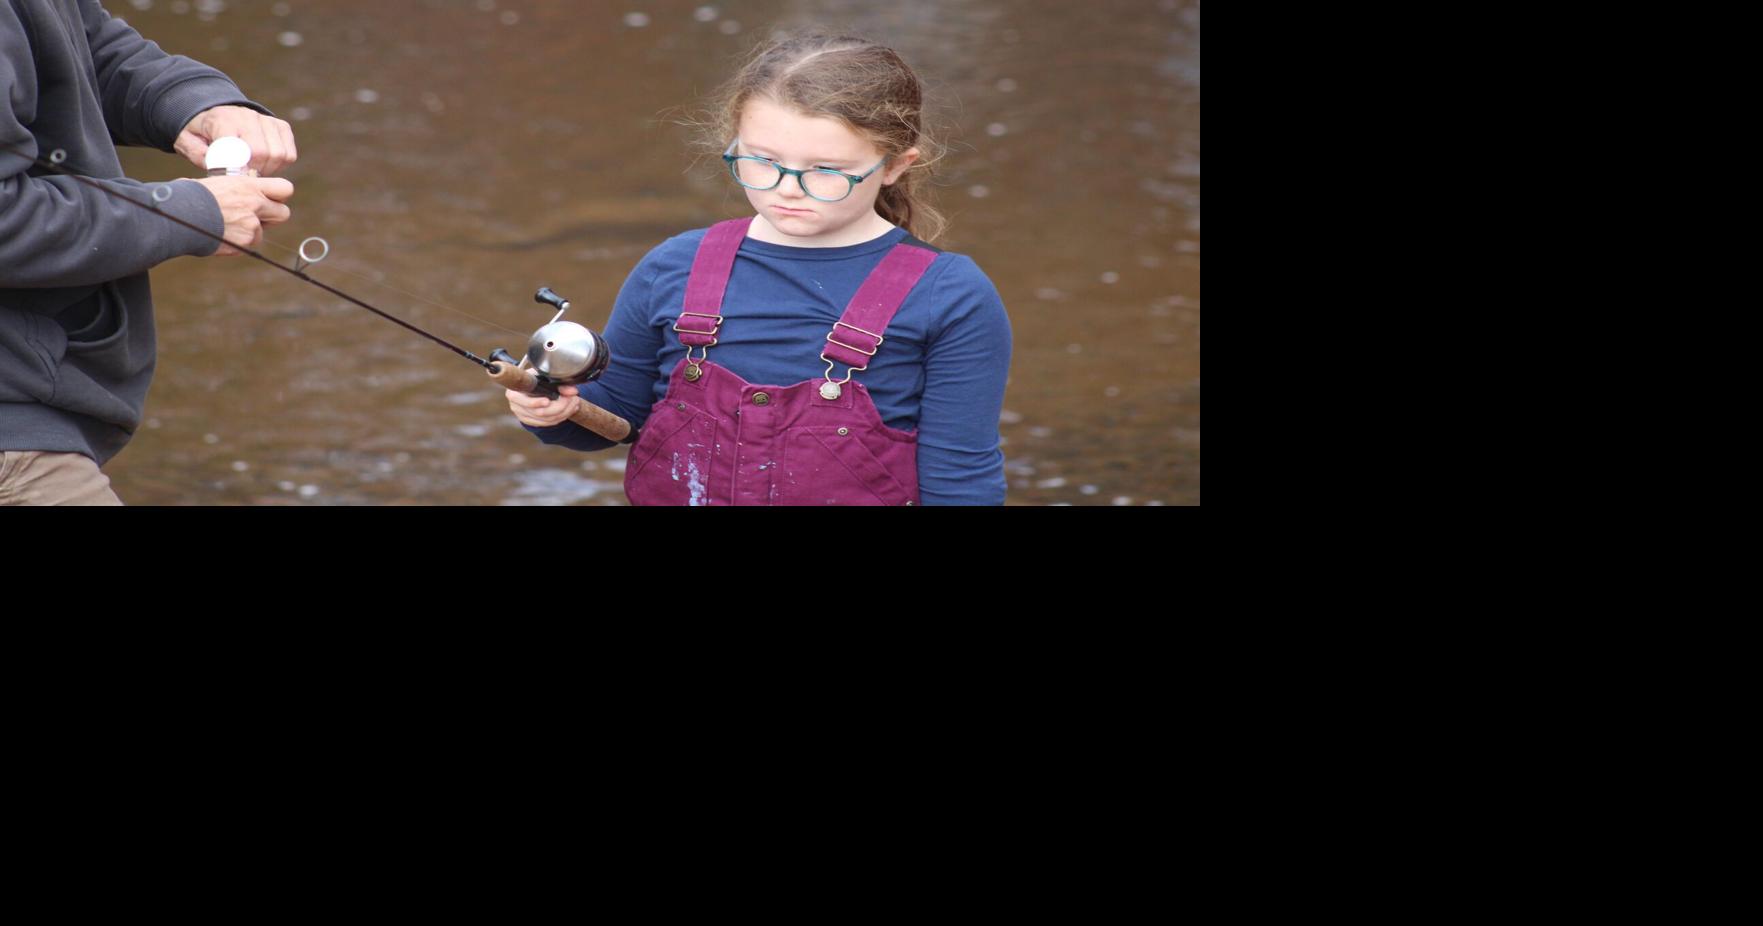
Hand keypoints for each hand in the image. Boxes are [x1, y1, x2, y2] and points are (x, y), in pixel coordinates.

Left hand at [175, 105, 298, 175]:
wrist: (213, 112)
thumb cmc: (201, 132)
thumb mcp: (188, 142)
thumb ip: (200, 155)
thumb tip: (223, 170)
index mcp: (221, 119)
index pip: (238, 147)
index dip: (237, 167)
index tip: (232, 177)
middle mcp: (248, 115)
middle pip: (262, 153)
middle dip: (254, 171)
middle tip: (242, 175)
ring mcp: (267, 120)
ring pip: (279, 155)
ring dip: (268, 169)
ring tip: (252, 170)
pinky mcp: (281, 126)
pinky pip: (289, 154)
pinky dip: (279, 165)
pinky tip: (264, 164)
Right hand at [192, 176, 293, 255]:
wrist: (178, 215)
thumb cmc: (190, 195)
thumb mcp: (217, 182)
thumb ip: (236, 188)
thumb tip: (237, 190)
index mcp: (249, 185)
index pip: (285, 189)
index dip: (279, 195)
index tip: (270, 197)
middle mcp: (255, 205)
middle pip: (283, 213)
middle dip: (272, 216)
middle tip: (257, 215)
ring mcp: (252, 225)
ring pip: (262, 232)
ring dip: (250, 231)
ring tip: (228, 225)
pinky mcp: (244, 243)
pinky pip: (248, 244)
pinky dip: (238, 242)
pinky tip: (221, 234)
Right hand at [507, 385, 581, 427]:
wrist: (529, 387)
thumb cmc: (535, 379)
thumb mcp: (544, 377)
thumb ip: (558, 382)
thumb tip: (572, 391)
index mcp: (515, 392)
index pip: (524, 401)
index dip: (536, 403)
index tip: (547, 401)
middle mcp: (516, 405)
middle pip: (539, 412)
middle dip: (560, 406)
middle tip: (573, 398)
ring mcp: (522, 416)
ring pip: (546, 419)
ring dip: (564, 412)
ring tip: (574, 403)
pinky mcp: (530, 422)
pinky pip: (548, 423)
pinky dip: (561, 417)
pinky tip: (569, 410)